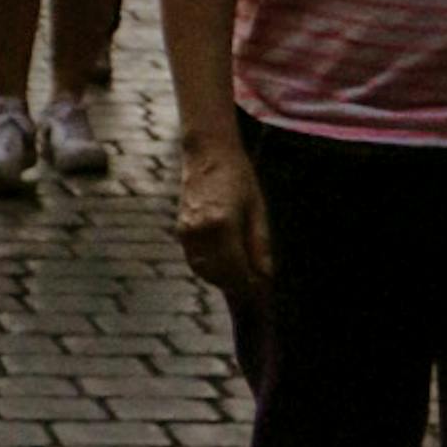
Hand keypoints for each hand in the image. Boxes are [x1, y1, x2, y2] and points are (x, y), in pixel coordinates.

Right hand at [178, 134, 272, 304]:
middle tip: (255, 290)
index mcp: (223, 225)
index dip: (250, 285)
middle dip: (237, 287)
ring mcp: (187, 232)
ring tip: (242, 280)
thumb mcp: (257, 209)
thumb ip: (260, 244)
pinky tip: (224, 266)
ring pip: (204, 271)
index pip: (236, 269)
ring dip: (223, 280)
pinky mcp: (181, 230)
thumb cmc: (238, 177)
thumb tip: (264, 275)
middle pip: (219, 275)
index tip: (262, 292)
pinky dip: (209, 269)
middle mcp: (200, 232)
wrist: (207, 154)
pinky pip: (195, 261)